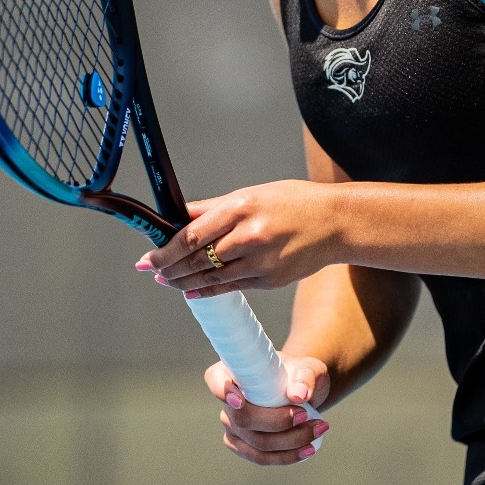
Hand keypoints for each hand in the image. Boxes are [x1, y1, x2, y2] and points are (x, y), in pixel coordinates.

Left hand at [137, 180, 339, 297]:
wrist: (335, 223)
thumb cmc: (293, 203)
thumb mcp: (251, 195)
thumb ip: (212, 209)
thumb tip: (177, 217)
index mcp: (242, 208)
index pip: (192, 235)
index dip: (165, 250)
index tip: (148, 257)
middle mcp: (250, 236)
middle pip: (197, 259)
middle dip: (169, 268)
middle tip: (152, 270)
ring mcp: (261, 262)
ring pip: (211, 278)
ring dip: (184, 282)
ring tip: (168, 281)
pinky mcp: (271, 280)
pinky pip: (232, 287)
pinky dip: (208, 290)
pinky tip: (193, 290)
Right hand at [206, 356, 330, 465]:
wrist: (303, 394)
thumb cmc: (300, 375)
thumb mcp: (309, 368)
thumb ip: (306, 376)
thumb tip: (299, 394)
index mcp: (233, 372)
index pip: (216, 380)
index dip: (223, 391)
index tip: (240, 400)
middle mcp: (227, 402)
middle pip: (243, 419)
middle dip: (277, 422)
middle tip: (306, 414)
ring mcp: (233, 427)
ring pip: (256, 443)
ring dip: (290, 441)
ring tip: (319, 429)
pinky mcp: (244, 447)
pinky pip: (262, 458)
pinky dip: (287, 456)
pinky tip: (309, 449)